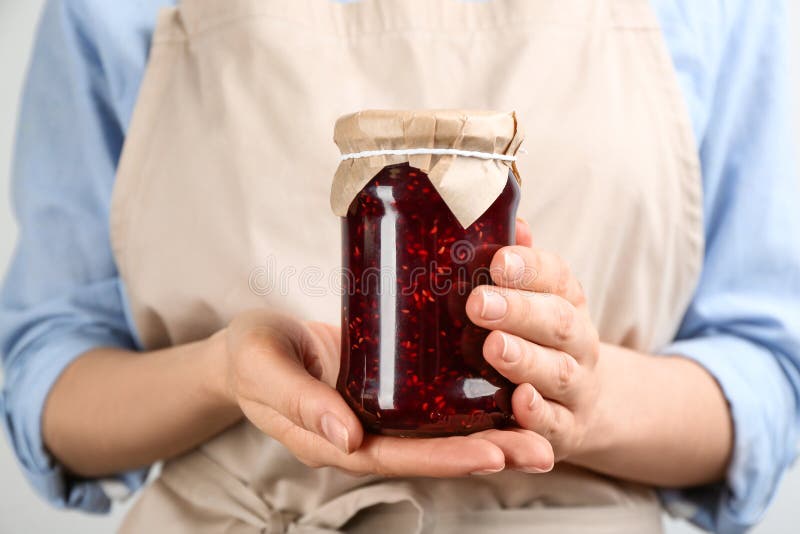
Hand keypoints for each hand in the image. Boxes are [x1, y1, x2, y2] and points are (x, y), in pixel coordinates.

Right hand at [222, 310, 553, 476]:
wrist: (251, 345)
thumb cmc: (251, 356)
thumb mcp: (263, 371)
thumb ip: (298, 402)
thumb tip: (346, 438)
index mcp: (333, 439)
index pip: (395, 457)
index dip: (444, 458)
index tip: (493, 454)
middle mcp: (363, 435)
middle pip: (430, 452)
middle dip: (487, 454)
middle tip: (542, 451)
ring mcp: (379, 414)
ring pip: (439, 431)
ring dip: (490, 433)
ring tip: (542, 432)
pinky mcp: (389, 388)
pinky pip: (432, 402)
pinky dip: (469, 403)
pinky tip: (506, 391)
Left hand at [466, 229, 601, 461]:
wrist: (587, 402)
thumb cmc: (539, 339)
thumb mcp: (534, 298)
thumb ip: (517, 265)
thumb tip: (510, 217)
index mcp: (566, 301)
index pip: (556, 276)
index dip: (530, 267)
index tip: (498, 260)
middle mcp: (577, 341)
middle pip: (558, 321)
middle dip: (519, 310)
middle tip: (479, 303)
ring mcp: (576, 387)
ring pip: (557, 372)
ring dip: (526, 359)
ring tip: (494, 347)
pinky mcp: (567, 429)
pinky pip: (556, 424)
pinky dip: (539, 415)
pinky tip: (519, 403)